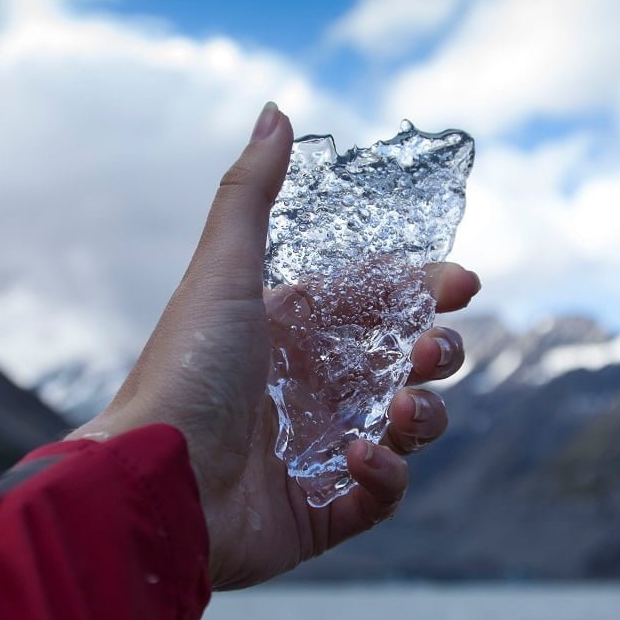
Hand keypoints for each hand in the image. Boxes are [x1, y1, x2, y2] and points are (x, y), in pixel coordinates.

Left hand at [69, 103, 479, 588]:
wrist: (153, 483)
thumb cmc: (186, 369)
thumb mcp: (223, 272)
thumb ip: (252, 192)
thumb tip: (275, 109)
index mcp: (295, 331)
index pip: (383, 303)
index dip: (431, 290)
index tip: (466, 283)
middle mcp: (312, 387)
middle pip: (409, 364)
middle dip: (437, 353)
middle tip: (430, 352)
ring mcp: (320, 450)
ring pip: (409, 427)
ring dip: (422, 415)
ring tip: (398, 409)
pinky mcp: (321, 509)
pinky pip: (383, 492)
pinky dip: (387, 475)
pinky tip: (360, 457)